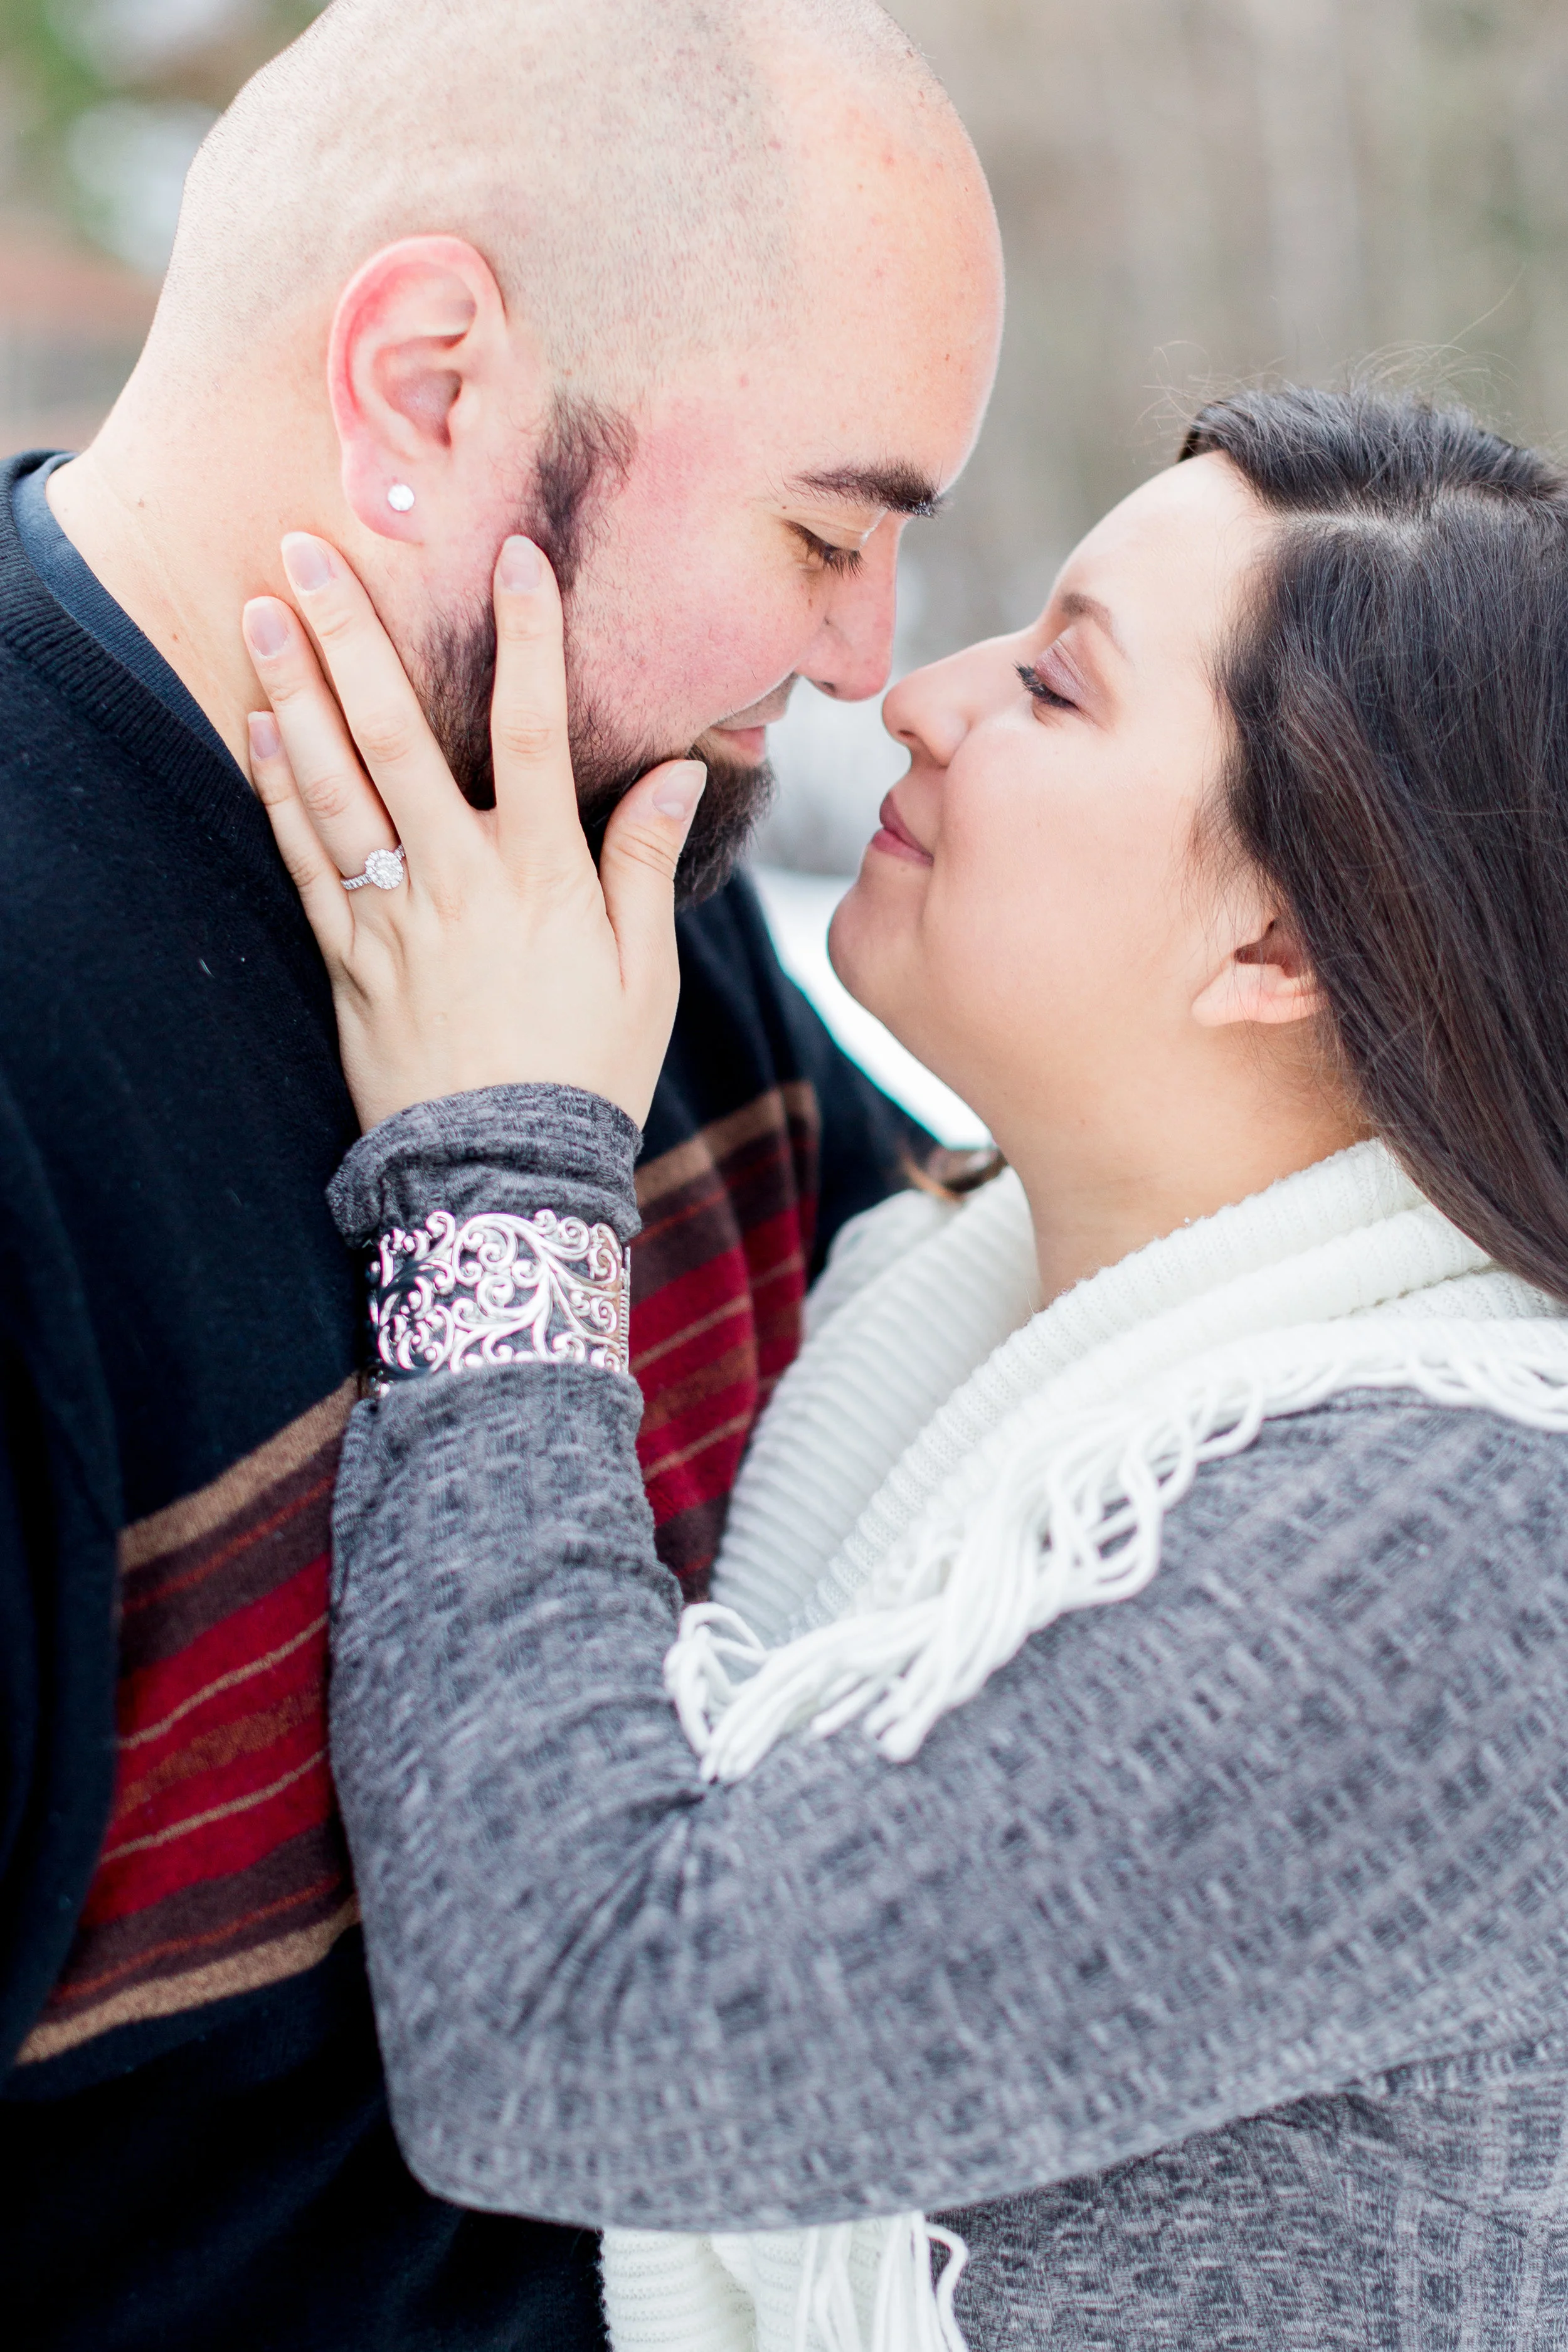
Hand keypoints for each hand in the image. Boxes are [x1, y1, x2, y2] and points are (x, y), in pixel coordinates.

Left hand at [242, 533, 704, 1131]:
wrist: (504, 1178)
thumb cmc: (587, 1071)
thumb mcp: (643, 971)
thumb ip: (644, 861)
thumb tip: (683, 767)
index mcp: (542, 876)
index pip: (533, 731)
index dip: (526, 638)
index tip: (514, 555)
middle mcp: (457, 880)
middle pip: (396, 736)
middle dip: (352, 636)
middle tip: (311, 551)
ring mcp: (392, 917)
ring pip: (332, 787)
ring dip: (294, 692)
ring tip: (262, 613)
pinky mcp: (348, 959)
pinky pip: (305, 860)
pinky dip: (278, 791)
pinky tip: (258, 729)